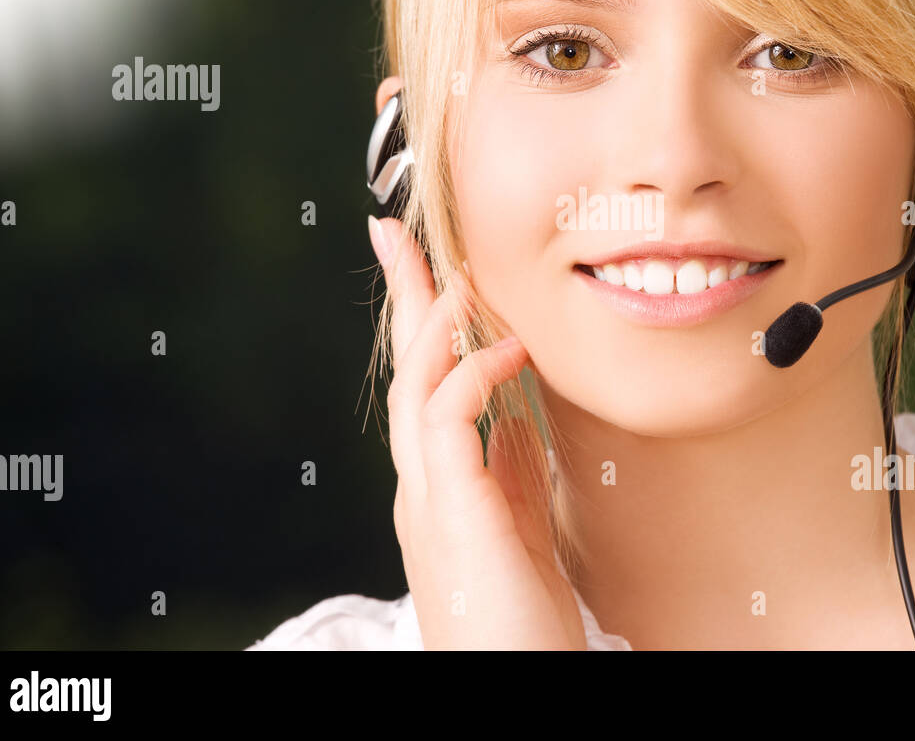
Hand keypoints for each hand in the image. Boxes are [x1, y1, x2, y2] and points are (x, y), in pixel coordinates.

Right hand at [366, 159, 584, 645]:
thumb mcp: (519, 530)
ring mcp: (429, 500)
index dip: (423, 325)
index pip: (424, 386)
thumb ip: (509, 473)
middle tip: (394, 232)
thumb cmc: (520, 621)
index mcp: (438, 486)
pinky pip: (450, 422)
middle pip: (403, 371)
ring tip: (458, 274)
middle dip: (401, 299)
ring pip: (414, 387)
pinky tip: (508, 349)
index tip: (432, 271)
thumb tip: (513, 418)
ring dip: (434, 324)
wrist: (509, 681)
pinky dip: (472, 374)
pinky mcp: (451, 513)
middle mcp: (422, 486)